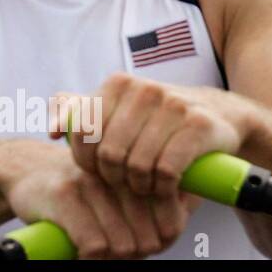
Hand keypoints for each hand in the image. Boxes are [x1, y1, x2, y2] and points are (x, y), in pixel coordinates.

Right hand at [0, 140, 191, 258]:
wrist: (24, 170)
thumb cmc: (80, 191)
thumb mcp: (117, 192)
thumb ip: (150, 206)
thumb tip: (171, 233)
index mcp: (139, 173)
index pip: (171, 226)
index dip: (155, 244)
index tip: (134, 239)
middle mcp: (119, 175)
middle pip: (148, 241)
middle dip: (132, 254)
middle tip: (110, 246)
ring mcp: (92, 183)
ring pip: (123, 246)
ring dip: (109, 258)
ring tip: (94, 246)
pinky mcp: (65, 196)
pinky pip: (94, 246)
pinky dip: (87, 256)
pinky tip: (76, 245)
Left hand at [51, 74, 251, 225]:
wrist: (219, 115)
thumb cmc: (156, 121)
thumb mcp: (116, 111)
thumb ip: (77, 114)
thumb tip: (52, 132)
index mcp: (117, 83)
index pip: (82, 131)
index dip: (85, 160)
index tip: (98, 171)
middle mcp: (143, 88)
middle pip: (109, 152)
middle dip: (113, 177)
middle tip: (124, 184)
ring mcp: (173, 105)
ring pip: (136, 163)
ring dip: (139, 186)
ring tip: (144, 187)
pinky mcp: (199, 125)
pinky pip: (166, 170)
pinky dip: (162, 187)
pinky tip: (164, 188)